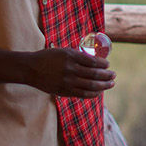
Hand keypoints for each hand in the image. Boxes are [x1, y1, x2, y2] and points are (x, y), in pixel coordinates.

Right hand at [0, 46, 114, 98]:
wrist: (31, 69)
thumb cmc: (48, 58)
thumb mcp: (63, 51)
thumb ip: (78, 56)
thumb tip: (95, 60)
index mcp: (70, 56)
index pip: (93, 61)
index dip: (103, 64)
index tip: (108, 64)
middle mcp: (70, 69)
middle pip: (94, 74)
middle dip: (107, 75)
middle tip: (114, 75)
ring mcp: (67, 82)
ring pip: (91, 86)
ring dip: (104, 85)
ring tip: (111, 83)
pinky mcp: (64, 91)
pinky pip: (82, 94)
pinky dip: (93, 94)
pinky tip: (99, 92)